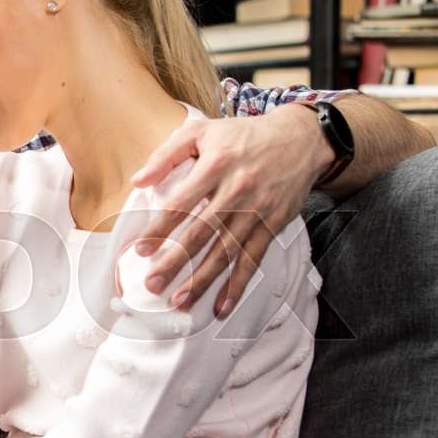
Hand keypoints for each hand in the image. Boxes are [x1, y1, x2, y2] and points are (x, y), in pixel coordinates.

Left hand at [130, 102, 330, 316]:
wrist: (300, 140)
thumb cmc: (242, 136)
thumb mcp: (202, 131)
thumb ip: (166, 154)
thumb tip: (137, 181)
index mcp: (215, 166)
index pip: (181, 204)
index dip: (160, 229)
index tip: (140, 250)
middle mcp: (237, 191)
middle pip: (201, 233)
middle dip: (175, 262)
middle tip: (152, 284)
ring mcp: (257, 211)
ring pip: (226, 252)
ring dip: (202, 280)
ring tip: (180, 301)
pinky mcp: (272, 225)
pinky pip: (252, 260)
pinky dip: (237, 286)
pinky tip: (221, 307)